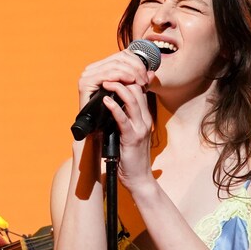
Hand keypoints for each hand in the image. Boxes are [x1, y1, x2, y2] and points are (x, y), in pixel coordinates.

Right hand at [77, 47, 153, 109]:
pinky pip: (107, 75)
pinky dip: (121, 76)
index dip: (137, 62)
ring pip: (115, 65)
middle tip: (144, 80)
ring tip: (139, 82)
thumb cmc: (111, 111)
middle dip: (136, 68)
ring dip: (131, 72)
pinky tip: (130, 81)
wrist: (96, 128)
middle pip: (119, 58)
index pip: (122, 55)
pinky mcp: (85, 83)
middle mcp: (91, 69)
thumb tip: (152, 72)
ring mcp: (87, 75)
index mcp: (99, 68)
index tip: (146, 76)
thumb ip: (138, 82)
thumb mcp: (128, 93)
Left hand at [77, 48, 157, 191]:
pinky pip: (124, 119)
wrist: (138, 177)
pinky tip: (105, 101)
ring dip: (118, 88)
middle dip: (123, 78)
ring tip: (105, 81)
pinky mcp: (132, 138)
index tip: (112, 72)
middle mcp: (145, 119)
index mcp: (144, 116)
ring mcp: (140, 128)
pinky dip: (114, 108)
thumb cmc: (130, 155)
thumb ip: (123, 118)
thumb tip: (111, 104)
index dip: (128, 78)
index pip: (139, 90)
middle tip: (107, 72)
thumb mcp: (128, 132)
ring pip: (133, 100)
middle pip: (137, 90)